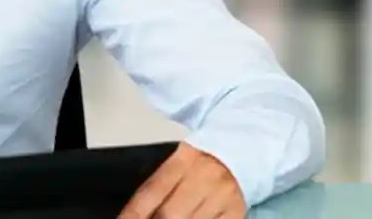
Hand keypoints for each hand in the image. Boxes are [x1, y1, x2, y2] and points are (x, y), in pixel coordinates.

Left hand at [119, 143, 244, 218]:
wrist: (238, 157)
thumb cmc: (199, 165)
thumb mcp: (176, 165)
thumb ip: (157, 189)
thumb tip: (133, 214)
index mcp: (182, 160)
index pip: (150, 192)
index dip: (133, 214)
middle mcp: (203, 177)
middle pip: (170, 214)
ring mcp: (222, 197)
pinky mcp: (236, 212)